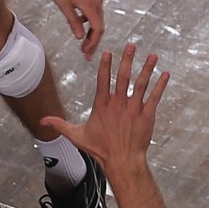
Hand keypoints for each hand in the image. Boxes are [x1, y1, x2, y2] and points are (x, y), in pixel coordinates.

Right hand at [41, 43, 168, 177]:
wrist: (122, 161)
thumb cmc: (101, 150)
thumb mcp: (77, 136)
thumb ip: (60, 125)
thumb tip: (43, 121)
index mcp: (103, 106)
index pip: (103, 81)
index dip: (105, 65)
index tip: (108, 52)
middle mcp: (119, 104)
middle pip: (123, 77)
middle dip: (127, 60)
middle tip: (131, 46)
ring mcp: (134, 109)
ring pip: (141, 84)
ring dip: (147, 68)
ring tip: (153, 55)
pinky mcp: (147, 116)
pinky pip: (155, 97)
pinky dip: (160, 85)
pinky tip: (165, 74)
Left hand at [47, 0, 104, 54]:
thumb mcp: (64, 4)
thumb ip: (73, 21)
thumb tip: (79, 37)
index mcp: (90, 5)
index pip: (98, 29)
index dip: (93, 42)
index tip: (87, 52)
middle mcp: (98, 1)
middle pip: (99, 25)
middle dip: (93, 40)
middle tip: (86, 52)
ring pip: (98, 18)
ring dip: (92, 30)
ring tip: (83, 41)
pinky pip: (95, 10)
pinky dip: (90, 19)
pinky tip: (80, 21)